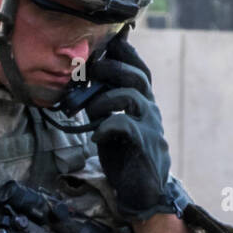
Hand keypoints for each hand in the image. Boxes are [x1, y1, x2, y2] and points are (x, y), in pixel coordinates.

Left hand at [85, 32, 177, 220]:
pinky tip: (96, 136)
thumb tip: (83, 86)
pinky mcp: (144, 143)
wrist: (142, 191)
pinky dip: (106, 126)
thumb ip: (103, 106)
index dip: (124, 52)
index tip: (106, 41)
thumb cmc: (125, 156)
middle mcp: (149, 108)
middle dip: (111, 67)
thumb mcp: (111, 125)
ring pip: (130, 96)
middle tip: (90, 69)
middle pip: (135, 75)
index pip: (138, 68)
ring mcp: (149, 125)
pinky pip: (124, 125)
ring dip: (104, 98)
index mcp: (143, 101)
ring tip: (90, 110)